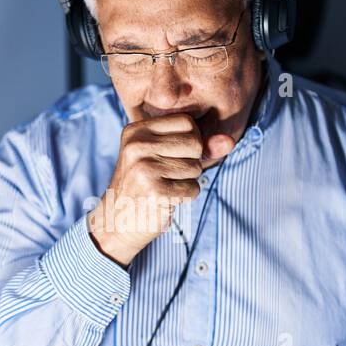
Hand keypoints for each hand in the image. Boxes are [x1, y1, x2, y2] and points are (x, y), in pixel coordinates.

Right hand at [87, 113, 234, 266]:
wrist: (117, 222)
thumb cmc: (146, 185)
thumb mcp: (166, 157)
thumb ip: (200, 146)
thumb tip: (228, 141)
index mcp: (137, 130)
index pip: (187, 122)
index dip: (192, 140)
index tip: (174, 155)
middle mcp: (137, 145)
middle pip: (195, 143)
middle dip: (192, 162)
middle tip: (168, 174)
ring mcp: (144, 168)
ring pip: (196, 167)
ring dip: (188, 181)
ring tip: (164, 186)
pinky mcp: (155, 191)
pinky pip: (193, 189)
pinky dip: (186, 197)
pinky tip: (166, 199)